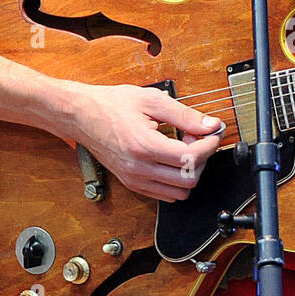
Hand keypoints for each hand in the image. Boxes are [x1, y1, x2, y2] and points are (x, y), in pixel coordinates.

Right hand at [67, 83, 225, 201]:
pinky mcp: (132, 183)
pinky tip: (172, 160)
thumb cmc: (111, 105)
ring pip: (179, 193)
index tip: (213, 133)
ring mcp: (134, 179)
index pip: (191, 158)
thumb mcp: (152, 101)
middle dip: (202, 159)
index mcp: (144, 146)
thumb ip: (185, 115)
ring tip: (184, 150)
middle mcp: (139, 168)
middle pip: (189, 180)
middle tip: (197, 139)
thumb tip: (210, 125)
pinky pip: (165, 195)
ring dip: (190, 173)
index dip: (209, 145)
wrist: (81, 115)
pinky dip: (176, 181)